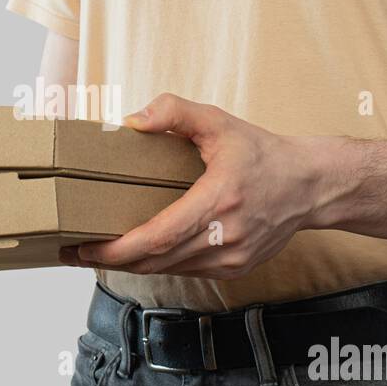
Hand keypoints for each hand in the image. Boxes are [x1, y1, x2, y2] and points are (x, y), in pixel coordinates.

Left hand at [59, 94, 334, 279]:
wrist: (311, 186)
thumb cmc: (263, 154)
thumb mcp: (220, 122)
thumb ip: (176, 113)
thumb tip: (133, 120)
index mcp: (218, 203)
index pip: (156, 239)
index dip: (116, 249)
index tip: (82, 247)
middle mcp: (225, 238)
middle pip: (155, 261)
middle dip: (111, 259)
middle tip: (74, 251)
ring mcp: (232, 259)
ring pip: (168, 271)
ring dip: (132, 265)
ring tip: (99, 251)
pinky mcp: (235, 269)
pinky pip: (186, 272)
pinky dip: (159, 265)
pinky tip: (138, 254)